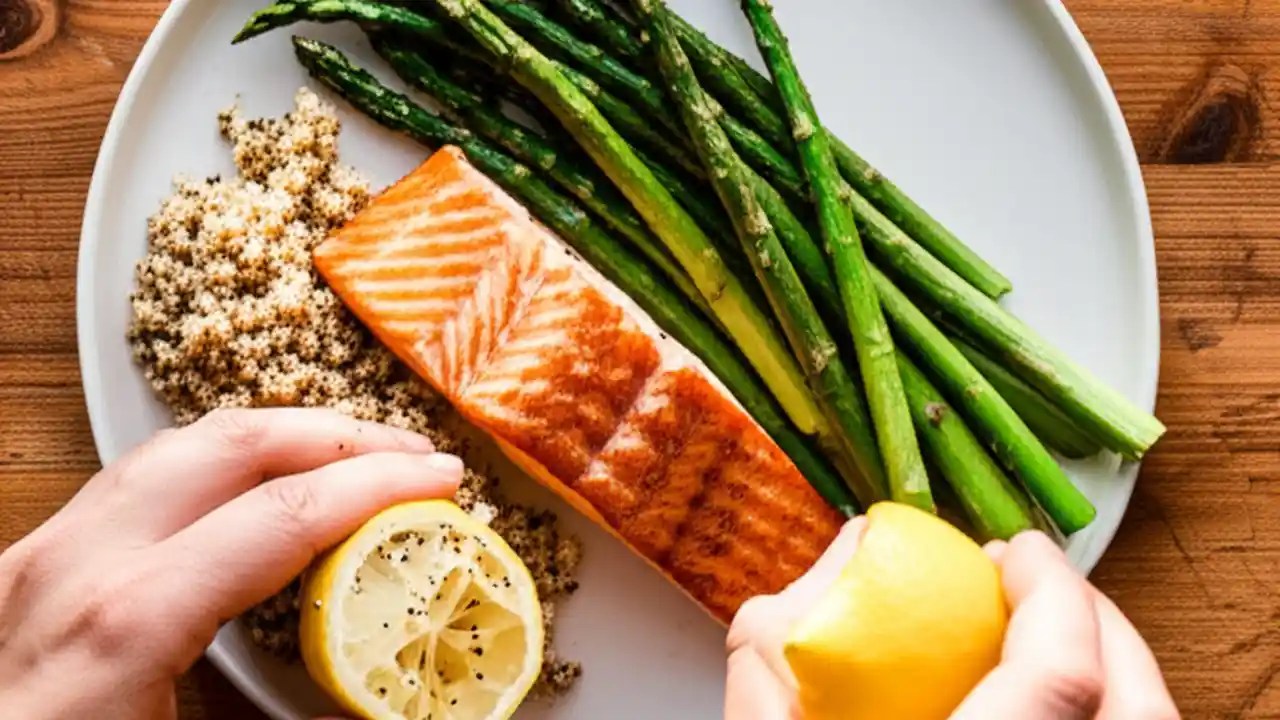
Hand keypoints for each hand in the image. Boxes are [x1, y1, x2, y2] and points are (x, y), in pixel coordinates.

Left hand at [0, 408, 462, 719]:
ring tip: (351, 457)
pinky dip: (216, 464)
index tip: (441, 480)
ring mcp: (39, 556)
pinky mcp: (25, 565)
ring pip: (175, 446)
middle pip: (227, 446)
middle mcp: (74, 565)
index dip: (376, 487)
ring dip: (279, 437)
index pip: (279, 515)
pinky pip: (135, 480)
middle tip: (409, 452)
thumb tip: (373, 710)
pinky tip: (257, 487)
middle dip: (337, 434)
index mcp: (124, 622)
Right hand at [725, 524, 1178, 719]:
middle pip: (1141, 710)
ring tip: (1048, 635)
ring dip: (1113, 673)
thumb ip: (765, 693)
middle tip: (1037, 581)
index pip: (1062, 678)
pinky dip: (1103, 717)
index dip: (1053, 594)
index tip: (1014, 551)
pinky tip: (1044, 705)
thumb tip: (793, 601)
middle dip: (1101, 623)